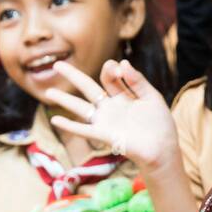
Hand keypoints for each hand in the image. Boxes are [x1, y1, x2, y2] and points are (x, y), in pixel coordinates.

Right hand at [45, 59, 179, 170]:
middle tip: (58, 65)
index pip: (109, 76)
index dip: (111, 69)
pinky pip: (83, 129)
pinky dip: (69, 125)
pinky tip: (55, 119)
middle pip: (87, 87)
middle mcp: (110, 106)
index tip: (119, 68)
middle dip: (73, 76)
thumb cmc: (160, 124)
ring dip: (64, 100)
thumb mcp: (152, 97)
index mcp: (122, 94)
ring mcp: (105, 120)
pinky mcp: (104, 135)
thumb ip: (137, 81)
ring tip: (48, 93)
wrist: (163, 149)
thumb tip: (123, 62)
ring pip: (80, 107)